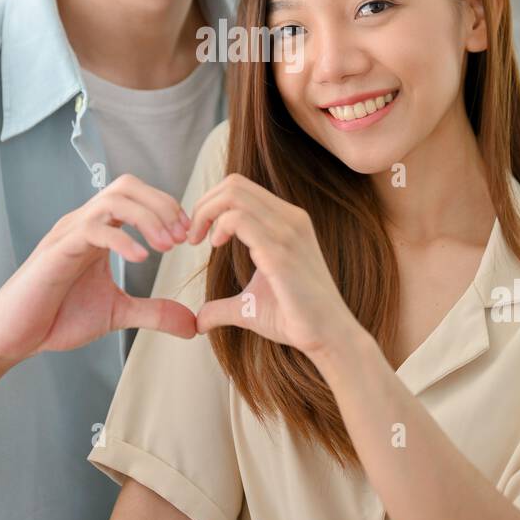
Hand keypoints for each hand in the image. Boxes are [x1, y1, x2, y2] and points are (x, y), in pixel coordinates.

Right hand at [0, 175, 196, 361]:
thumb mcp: (116, 314)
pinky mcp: (56, 252)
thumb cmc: (56, 317)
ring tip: (166, 246)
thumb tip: (193, 323)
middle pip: (127, 185)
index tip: (188, 236)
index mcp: (98, 230)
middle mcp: (84, 223)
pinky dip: (122, 239)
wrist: (12, 336)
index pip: (136, 195)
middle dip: (161, 204)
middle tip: (182, 237)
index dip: (167, 208)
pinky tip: (141, 259)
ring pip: (112, 199)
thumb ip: (153, 313)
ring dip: (147, 217)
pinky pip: (92, 229)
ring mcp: (68, 234)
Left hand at [187, 173, 357, 357]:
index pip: (241, 187)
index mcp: (287, 220)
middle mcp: (290, 218)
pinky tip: (215, 246)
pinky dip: (219, 226)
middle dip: (203, 204)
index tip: (198, 233)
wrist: (327, 335)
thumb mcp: (250, 305)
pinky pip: (240, 220)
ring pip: (234, 195)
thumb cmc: (293, 317)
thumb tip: (197, 322)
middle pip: (233, 184)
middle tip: (192, 236)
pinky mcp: (280, 251)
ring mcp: (287, 232)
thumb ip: (222, 306)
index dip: (211, 203)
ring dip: (206, 213)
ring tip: (198, 240)